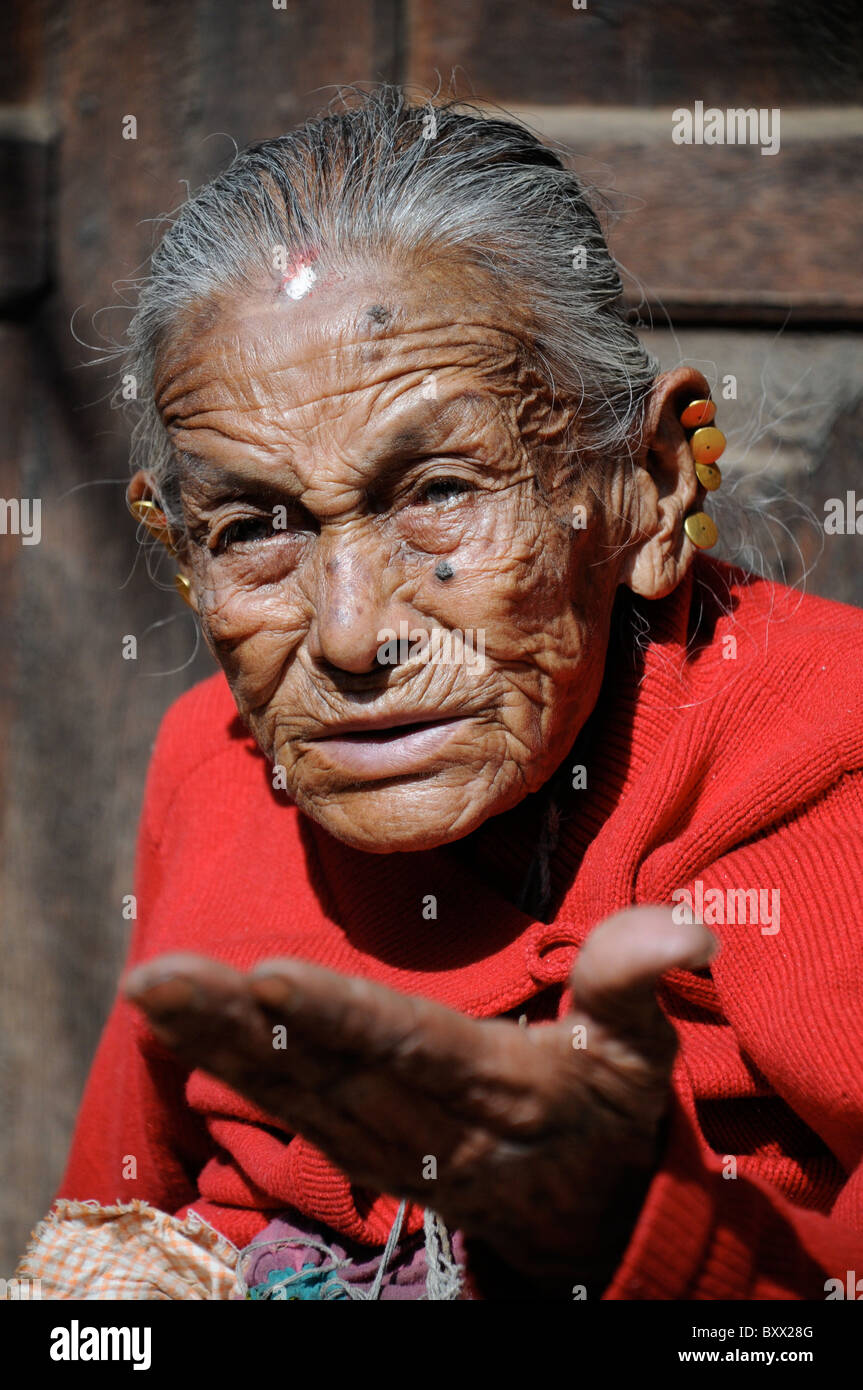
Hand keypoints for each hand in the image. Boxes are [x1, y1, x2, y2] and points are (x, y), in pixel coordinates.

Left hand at [125, 906, 715, 1290]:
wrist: (591, 1218)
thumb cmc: (612, 1112)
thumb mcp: (641, 1050)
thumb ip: (637, 982)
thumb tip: (685, 927)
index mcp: (504, 1091)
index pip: (412, 1049)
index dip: (340, 1018)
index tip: (266, 978)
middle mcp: (433, 1124)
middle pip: (326, 1074)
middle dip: (238, 1028)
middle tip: (158, 979)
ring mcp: (390, 1145)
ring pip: (294, 1094)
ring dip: (214, 1044)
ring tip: (150, 992)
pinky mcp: (365, 1150)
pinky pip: (291, 1111)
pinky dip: (231, 1071)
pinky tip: (176, 1031)